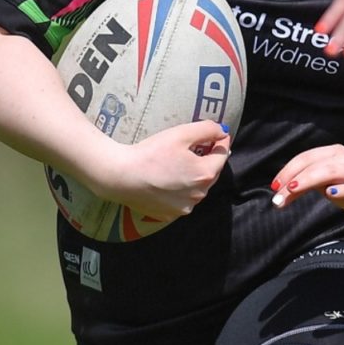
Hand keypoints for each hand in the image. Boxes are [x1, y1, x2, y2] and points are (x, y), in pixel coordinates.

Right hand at [86, 121, 231, 221]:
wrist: (121, 176)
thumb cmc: (151, 153)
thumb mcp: (181, 134)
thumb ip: (207, 130)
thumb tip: (222, 131)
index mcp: (205, 174)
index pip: (222, 155)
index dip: (220, 142)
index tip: (216, 134)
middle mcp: (199, 195)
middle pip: (211, 173)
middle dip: (208, 159)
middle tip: (199, 147)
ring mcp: (184, 208)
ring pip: (197, 188)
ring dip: (195, 176)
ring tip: (181, 164)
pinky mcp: (169, 215)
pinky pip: (182, 200)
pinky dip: (181, 190)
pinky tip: (169, 180)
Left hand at [269, 144, 343, 224]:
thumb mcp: (334, 187)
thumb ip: (314, 184)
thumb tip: (289, 187)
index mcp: (336, 155)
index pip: (306, 158)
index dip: (288, 170)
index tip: (274, 187)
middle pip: (315, 163)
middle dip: (293, 178)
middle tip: (277, 195)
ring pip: (332, 171)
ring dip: (310, 179)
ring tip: (294, 188)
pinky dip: (342, 189)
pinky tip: (330, 193)